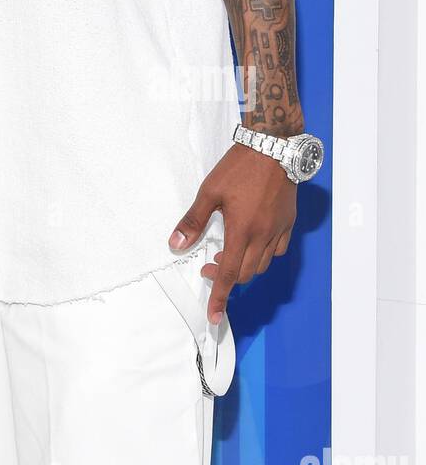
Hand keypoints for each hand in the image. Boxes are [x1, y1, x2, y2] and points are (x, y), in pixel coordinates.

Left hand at [168, 141, 296, 326]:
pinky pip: (278, 250)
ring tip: (228, 253)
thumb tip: (176, 244)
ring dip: (244, 267)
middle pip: (245, 273)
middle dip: (226, 279)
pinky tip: (254, 243)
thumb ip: (193, 221)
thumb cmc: (239, 167)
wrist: (273, 147)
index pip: (227, 274)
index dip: (220, 298)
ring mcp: (278, 230)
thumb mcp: (210, 191)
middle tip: (209, 266)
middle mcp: (263, 236)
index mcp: (241, 230)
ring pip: (262, 264)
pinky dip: (264, 254)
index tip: (214, 317)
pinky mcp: (289, 222)